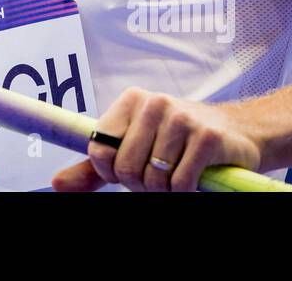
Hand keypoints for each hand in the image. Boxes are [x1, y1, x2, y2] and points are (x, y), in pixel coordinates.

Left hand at [51, 87, 261, 191]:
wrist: (235, 132)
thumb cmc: (177, 141)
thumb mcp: (133, 146)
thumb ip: (95, 167)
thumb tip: (57, 184)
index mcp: (131, 100)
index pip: (99, 150)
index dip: (111, 173)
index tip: (129, 173)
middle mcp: (154, 103)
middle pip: (125, 169)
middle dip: (140, 184)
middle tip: (158, 177)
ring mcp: (181, 118)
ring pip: (153, 179)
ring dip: (164, 190)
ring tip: (176, 175)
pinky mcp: (207, 137)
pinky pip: (180, 183)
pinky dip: (184, 191)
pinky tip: (193, 178)